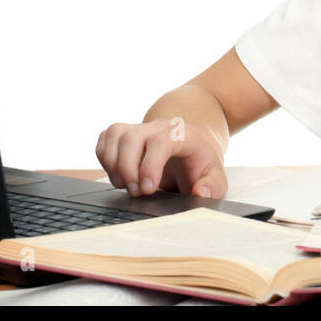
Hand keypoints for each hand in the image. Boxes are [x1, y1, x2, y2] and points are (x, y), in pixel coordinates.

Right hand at [95, 117, 227, 198]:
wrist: (192, 146)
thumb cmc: (200, 162)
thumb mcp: (215, 176)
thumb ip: (213, 186)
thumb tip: (200, 192)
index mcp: (181, 134)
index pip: (160, 141)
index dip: (150, 165)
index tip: (148, 189)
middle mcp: (158, 127)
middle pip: (132, 137)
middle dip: (128, 169)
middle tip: (137, 192)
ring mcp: (140, 128)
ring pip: (115, 134)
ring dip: (113, 164)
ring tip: (125, 185)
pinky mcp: (125, 134)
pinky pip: (105, 138)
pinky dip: (104, 158)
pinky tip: (117, 175)